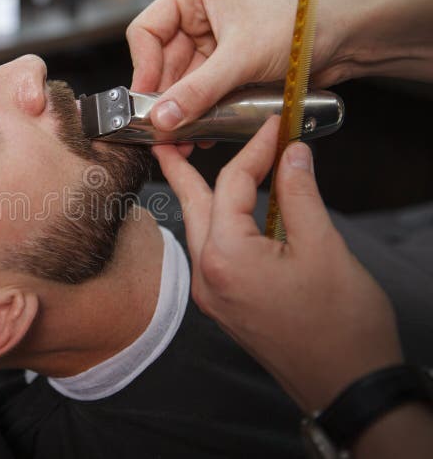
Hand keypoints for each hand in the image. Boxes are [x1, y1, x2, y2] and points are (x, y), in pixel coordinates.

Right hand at [127, 0, 349, 133]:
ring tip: (184, 139)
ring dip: (183, 111)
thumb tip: (162, 118)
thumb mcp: (241, 58)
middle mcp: (199, 17)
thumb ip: (197, 91)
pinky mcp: (228, 66)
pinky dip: (201, 113)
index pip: (146, 32)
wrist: (348, 35)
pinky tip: (204, 133)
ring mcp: (213, 43)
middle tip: (164, 130)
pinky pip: (203, 92)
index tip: (147, 100)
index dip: (144, 67)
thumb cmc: (300, 23)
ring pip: (182, 83)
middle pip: (163, 63)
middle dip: (165, 98)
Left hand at [153, 117, 402, 411]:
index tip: (274, 127)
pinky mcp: (222, 304)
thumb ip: (300, 193)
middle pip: (193, 206)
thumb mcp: (323, 246)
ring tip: (187, 166)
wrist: (345, 384)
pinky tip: (230, 211)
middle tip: (167, 140)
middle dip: (181, 169)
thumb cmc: (340, 323)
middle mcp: (207, 275)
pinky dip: (217, 224)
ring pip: (199, 230)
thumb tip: (292, 153)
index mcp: (226, 256)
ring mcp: (211, 294)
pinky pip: (211, 252)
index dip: (255, 150)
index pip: (232, 184)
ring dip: (200, 196)